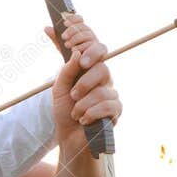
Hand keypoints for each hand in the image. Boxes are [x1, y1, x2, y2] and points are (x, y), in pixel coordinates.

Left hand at [47, 13, 122, 130]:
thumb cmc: (65, 112)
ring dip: (84, 103)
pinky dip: (91, 113)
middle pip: (102, 66)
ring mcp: (111, 93)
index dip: (84, 39)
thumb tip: (76, 52)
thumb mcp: (59, 88)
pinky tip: (83, 119)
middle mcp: (103, 78)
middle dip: (85, 80)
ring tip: (75, 112)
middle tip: (73, 92)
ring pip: (103, 89)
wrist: (69, 138)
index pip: (95, 47)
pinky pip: (108, 105)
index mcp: (90, 68)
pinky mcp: (116, 110)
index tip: (66, 41)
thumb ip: (67, 69)